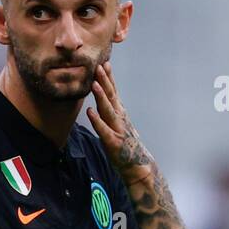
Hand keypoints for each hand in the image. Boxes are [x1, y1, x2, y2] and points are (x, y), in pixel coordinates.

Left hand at [87, 62, 154, 185]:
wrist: (138, 166)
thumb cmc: (125, 145)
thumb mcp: (117, 125)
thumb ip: (110, 112)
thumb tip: (101, 98)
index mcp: (120, 114)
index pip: (114, 92)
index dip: (109, 78)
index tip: (104, 62)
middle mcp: (120, 118)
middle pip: (112, 96)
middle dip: (105, 80)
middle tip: (99, 65)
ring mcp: (118, 130)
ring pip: (108, 110)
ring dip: (101, 96)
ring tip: (94, 84)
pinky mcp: (113, 142)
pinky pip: (104, 130)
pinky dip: (97, 120)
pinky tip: (90, 112)